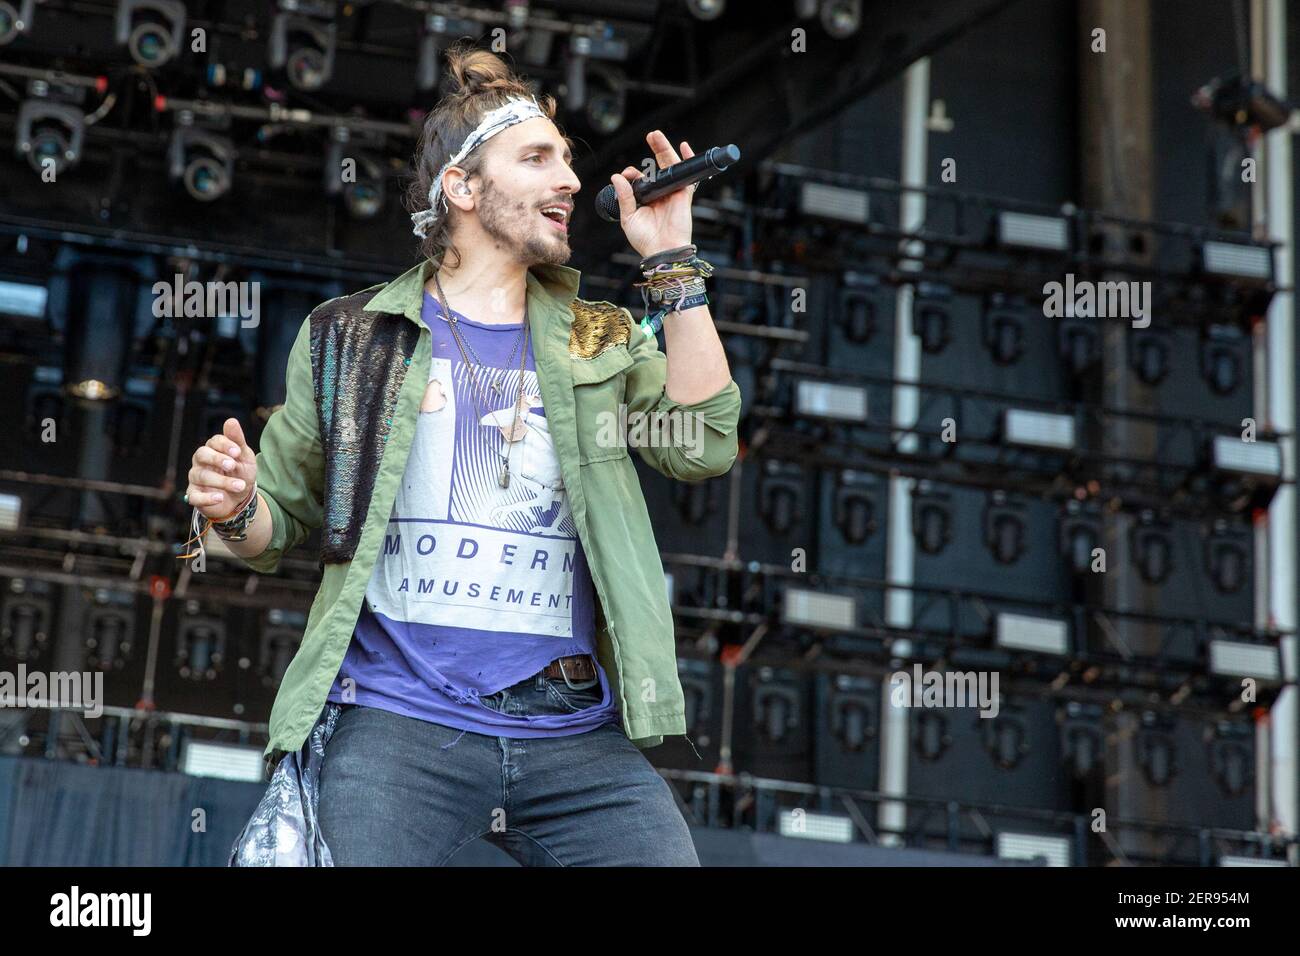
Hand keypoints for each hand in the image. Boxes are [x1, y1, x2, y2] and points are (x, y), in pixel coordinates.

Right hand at [186, 418, 257, 520]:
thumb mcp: (244, 457)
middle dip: (217, 459)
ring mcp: (196, 479)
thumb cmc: (240, 473)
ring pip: (201, 476)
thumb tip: (231, 420)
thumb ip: (237, 440)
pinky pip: (194, 497)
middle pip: (201, 454)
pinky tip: (220, 498)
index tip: (237, 452)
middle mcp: (201, 462)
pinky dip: (206, 498)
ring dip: (221, 481)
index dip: (224, 445)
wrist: (240, 498)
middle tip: (232, 465)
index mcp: (213, 449)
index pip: (213, 441)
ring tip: (240, 486)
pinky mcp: (194, 495)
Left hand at [610, 129, 694, 257]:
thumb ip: (624, 196)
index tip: (628, 175)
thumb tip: (616, 177)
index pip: (642, 178)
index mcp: (647, 199)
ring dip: (665, 149)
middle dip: (655, 149)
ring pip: (671, 166)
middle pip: (659, 166)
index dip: (634, 173)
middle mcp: (661, 194)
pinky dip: (687, 161)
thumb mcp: (628, 217)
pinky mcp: (683, 195)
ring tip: (657, 136)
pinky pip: (687, 176)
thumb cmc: (645, 239)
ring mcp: (673, 193)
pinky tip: (685, 147)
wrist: (662, 251)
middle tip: (651, 135)